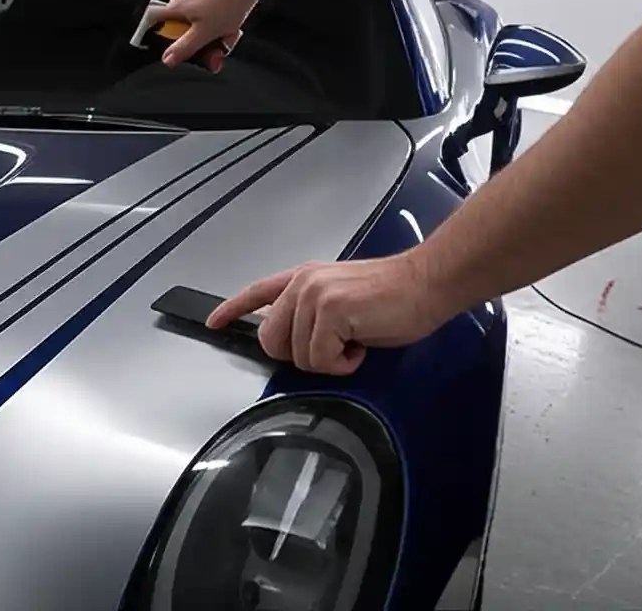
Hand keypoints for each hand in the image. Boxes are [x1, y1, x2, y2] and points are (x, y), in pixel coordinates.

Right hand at [157, 0, 263, 69]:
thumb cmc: (229, 0)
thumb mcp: (205, 33)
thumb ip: (185, 48)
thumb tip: (167, 59)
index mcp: (175, 7)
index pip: (153, 22)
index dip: (158, 36)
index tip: (170, 47)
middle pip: (181, 26)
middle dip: (197, 40)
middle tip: (211, 46)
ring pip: (199, 21)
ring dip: (212, 33)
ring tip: (226, 33)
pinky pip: (212, 13)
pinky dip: (221, 22)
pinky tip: (232, 23)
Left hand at [206, 253, 454, 375]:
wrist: (425, 284)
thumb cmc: (394, 296)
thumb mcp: (342, 300)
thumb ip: (312, 313)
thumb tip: (297, 341)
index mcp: (303, 278)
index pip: (257, 292)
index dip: (233, 310)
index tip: (215, 322)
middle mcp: (302, 284)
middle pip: (272, 341)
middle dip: (301, 356)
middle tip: (335, 347)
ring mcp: (314, 296)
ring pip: (298, 355)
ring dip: (330, 361)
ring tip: (356, 339)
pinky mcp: (330, 311)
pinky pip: (321, 359)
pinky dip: (343, 363)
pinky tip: (361, 345)